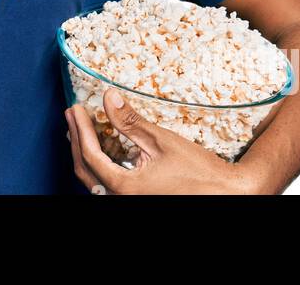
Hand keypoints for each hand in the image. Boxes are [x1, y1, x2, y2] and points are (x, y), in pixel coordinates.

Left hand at [65, 87, 256, 193]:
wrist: (226, 193)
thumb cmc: (198, 171)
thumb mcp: (161, 141)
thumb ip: (130, 121)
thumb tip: (107, 97)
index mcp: (124, 187)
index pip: (90, 154)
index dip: (81, 129)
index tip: (76, 109)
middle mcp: (120, 200)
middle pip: (85, 170)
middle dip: (76, 140)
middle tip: (72, 115)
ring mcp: (128, 203)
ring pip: (94, 181)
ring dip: (85, 153)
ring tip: (81, 130)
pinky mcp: (136, 200)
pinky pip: (107, 186)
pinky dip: (100, 166)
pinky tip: (103, 150)